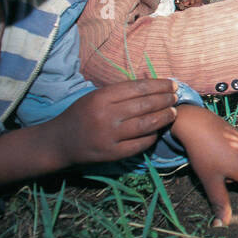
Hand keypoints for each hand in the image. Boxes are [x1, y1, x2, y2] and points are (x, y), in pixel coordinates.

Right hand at [51, 78, 178, 165]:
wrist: (60, 141)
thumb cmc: (81, 115)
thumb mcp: (95, 96)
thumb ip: (119, 92)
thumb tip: (151, 85)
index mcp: (101, 97)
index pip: (138, 88)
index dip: (159, 85)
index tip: (172, 84)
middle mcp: (106, 115)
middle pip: (145, 105)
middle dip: (165, 100)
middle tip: (176, 97)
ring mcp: (110, 135)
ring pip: (146, 124)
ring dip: (164, 117)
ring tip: (173, 112)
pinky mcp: (113, 153)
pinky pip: (140, 143)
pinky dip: (152, 136)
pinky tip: (158, 130)